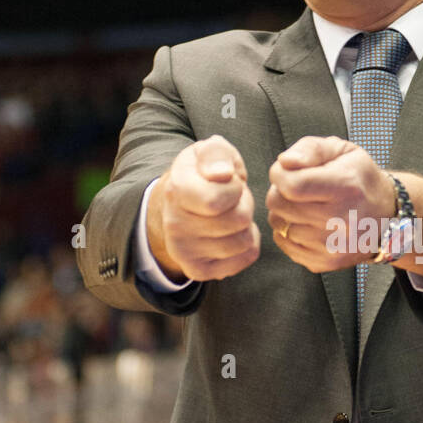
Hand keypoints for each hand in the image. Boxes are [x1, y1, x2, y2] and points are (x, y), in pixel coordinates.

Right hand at [147, 136, 259, 282]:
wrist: (181, 205)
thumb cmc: (203, 174)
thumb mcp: (209, 151)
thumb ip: (216, 154)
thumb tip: (222, 175)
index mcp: (176, 190)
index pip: (218, 200)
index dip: (235, 188)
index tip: (227, 182)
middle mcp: (174, 224)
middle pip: (238, 220)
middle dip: (244, 206)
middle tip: (231, 201)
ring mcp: (184, 251)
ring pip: (244, 241)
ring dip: (246, 226)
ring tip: (230, 215)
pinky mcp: (199, 270)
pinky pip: (246, 257)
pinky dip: (247, 245)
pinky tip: (231, 233)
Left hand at [267, 136, 393, 272]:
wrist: (387, 215)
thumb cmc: (358, 178)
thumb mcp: (342, 151)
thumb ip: (310, 149)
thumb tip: (285, 162)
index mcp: (347, 187)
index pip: (292, 185)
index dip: (279, 174)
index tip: (287, 171)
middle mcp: (342, 220)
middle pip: (279, 204)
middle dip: (280, 191)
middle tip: (298, 188)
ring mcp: (333, 246)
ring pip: (279, 225)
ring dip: (285, 213)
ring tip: (307, 206)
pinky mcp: (325, 262)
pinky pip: (284, 243)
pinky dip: (289, 231)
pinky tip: (307, 223)